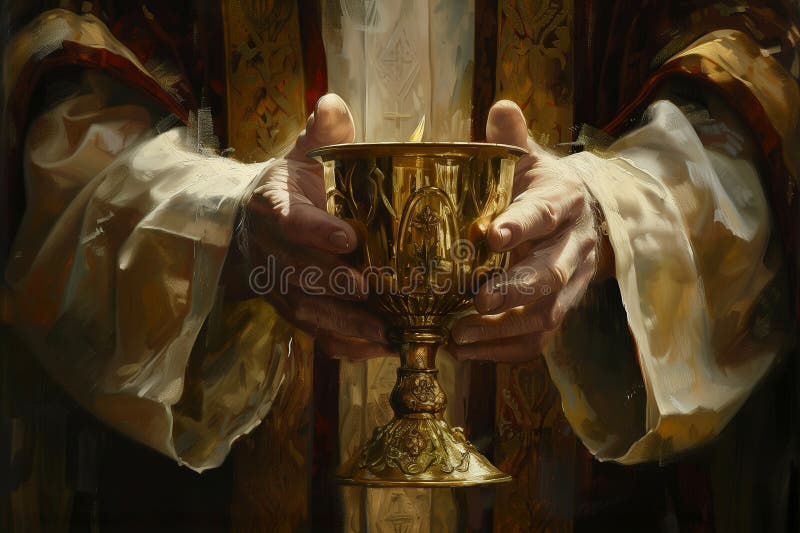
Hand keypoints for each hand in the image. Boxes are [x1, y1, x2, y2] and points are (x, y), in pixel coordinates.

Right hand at [243, 94, 394, 359]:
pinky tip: (379, 347)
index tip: (348, 237)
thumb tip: (332, 103)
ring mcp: (278, 286)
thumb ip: (321, 133)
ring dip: (345, 323)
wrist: (253, 224)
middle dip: (333, 283)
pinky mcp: (292, 311)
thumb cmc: (290, 189)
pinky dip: (345, 344)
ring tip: (385, 330)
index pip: (288, 221)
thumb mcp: (301, 155)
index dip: (314, 231)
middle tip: (371, 288)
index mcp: (272, 206)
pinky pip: (314, 333)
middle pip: (296, 273)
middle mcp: (269, 251)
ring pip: (306, 310)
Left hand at [449, 101, 608, 361]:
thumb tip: (502, 107)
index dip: (522, 225)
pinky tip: (466, 351)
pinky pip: (541, 339)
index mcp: (564, 200)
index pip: (546, 213)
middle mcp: (574, 245)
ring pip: (548, 314)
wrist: (585, 217)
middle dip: (514, 289)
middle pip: (552, 274)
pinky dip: (505, 351)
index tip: (492, 236)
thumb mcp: (530, 158)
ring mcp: (572, 283)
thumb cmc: (541, 187)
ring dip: (504, 329)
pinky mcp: (561, 309)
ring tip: (459, 335)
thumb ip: (512, 139)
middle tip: (475, 300)